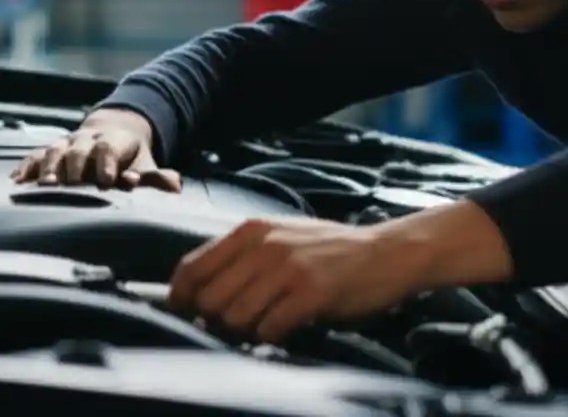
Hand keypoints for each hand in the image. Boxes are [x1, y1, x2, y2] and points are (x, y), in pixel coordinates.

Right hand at [10, 108, 180, 191]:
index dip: (108, 163)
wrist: (109, 134)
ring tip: (43, 186)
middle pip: (78, 149)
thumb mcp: (145, 164)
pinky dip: (25, 167)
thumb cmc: (128, 157)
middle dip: (74, 166)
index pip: (109, 149)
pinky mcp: (49, 151)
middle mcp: (86, 139)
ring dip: (47, 167)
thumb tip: (174, 184)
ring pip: (54, 151)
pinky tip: (17, 181)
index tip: (108, 181)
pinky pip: (34, 156)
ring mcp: (66, 143)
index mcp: (113, 140)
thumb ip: (155, 176)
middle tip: (71, 185)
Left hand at [166, 216, 427, 343]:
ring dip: (245, 332)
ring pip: (235, 317)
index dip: (180, 298)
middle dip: (216, 321)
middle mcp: (264, 244)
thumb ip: (242, 257)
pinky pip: (270, 328)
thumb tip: (197, 292)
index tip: (185, 314)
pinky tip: (285, 330)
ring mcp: (288, 267)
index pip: (191, 267)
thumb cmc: (330, 251)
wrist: (387, 252)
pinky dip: (271, 337)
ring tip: (266, 325)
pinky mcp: (311, 292)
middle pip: (209, 299)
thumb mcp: (280, 238)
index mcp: (251, 230)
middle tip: (236, 326)